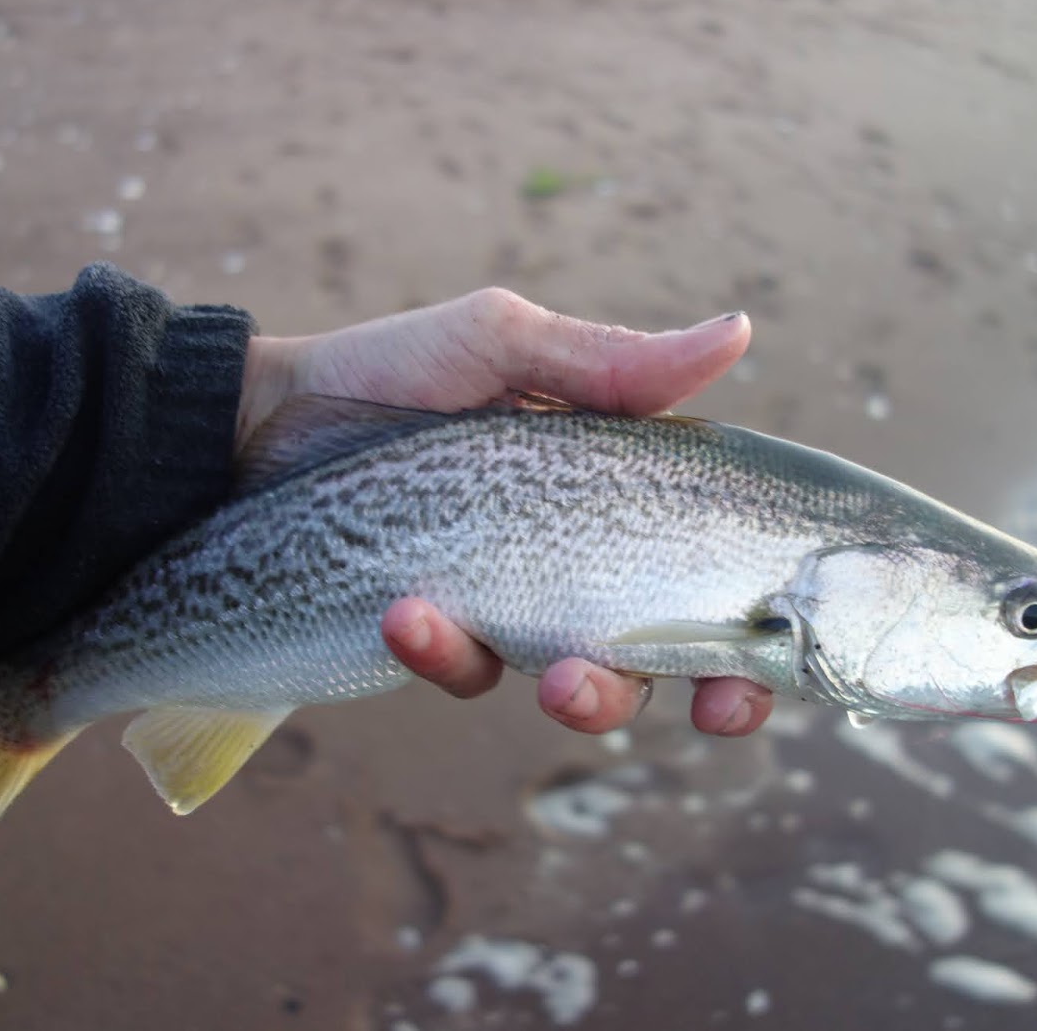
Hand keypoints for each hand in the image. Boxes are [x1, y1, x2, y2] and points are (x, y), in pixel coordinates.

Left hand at [239, 288, 773, 737]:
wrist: (258, 421)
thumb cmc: (395, 371)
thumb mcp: (503, 345)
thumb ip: (611, 363)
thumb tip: (737, 331)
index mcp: (616, 492)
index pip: (714, 566)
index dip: (762, 622)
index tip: (779, 654)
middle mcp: (577, 561)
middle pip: (674, 652)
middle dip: (705, 692)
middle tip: (711, 704)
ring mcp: (509, 609)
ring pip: (580, 687)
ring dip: (588, 696)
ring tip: (554, 677)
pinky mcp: (437, 643)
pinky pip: (465, 672)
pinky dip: (447, 653)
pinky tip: (408, 613)